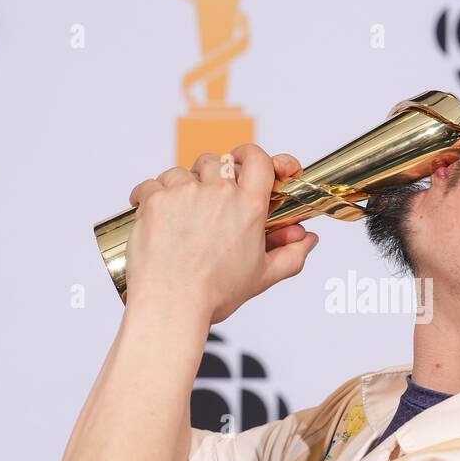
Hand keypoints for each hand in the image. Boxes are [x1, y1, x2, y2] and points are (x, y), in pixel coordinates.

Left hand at [123, 146, 318, 322]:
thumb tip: (307, 241)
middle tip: (206, 202)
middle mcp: (218, 192)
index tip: (243, 161)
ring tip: (179, 217)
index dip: (251, 156)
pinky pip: (152, 184)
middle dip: (212, 176)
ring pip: (183, 172)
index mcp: (249, 206)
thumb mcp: (262, 277)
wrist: (172, 304)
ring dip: (181, 188)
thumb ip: (291, 255)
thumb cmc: (215, 294)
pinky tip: (155, 217)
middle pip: (217, 161)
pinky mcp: (155, 199)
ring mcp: (185, 192)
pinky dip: (151, 196)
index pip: (258, 159)